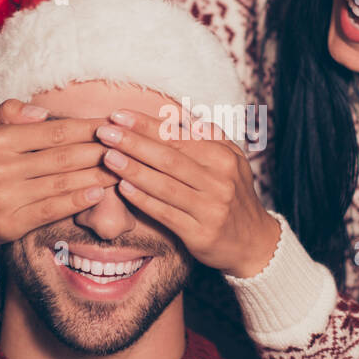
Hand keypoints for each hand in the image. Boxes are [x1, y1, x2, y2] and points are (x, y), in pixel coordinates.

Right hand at [0, 99, 119, 246]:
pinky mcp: (11, 222)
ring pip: (63, 183)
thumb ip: (11, 111)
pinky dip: (79, 201)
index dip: (89, 128)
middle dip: (101, 151)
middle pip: (64, 156)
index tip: (113, 126)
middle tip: (128, 147)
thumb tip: (44, 110)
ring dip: (98, 175)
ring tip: (123, 169)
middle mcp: (2, 166)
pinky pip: (53, 209)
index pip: (56, 131)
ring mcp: (6, 196)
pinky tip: (100, 193)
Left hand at [94, 108, 280, 278]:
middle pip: (168, 158)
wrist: (255, 242)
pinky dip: (143, 200)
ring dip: (133, 169)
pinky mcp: (200, 234)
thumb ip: (209, 136)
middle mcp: (219, 180)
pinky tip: (123, 188)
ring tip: (107, 156)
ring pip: (164, 185)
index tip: (119, 115)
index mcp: (223, 157)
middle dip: (133, 143)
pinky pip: (166, 213)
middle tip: (104, 132)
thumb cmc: (234, 195)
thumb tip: (181, 116)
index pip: (177, 137)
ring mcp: (211, 208)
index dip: (146, 125)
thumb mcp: (232, 160)